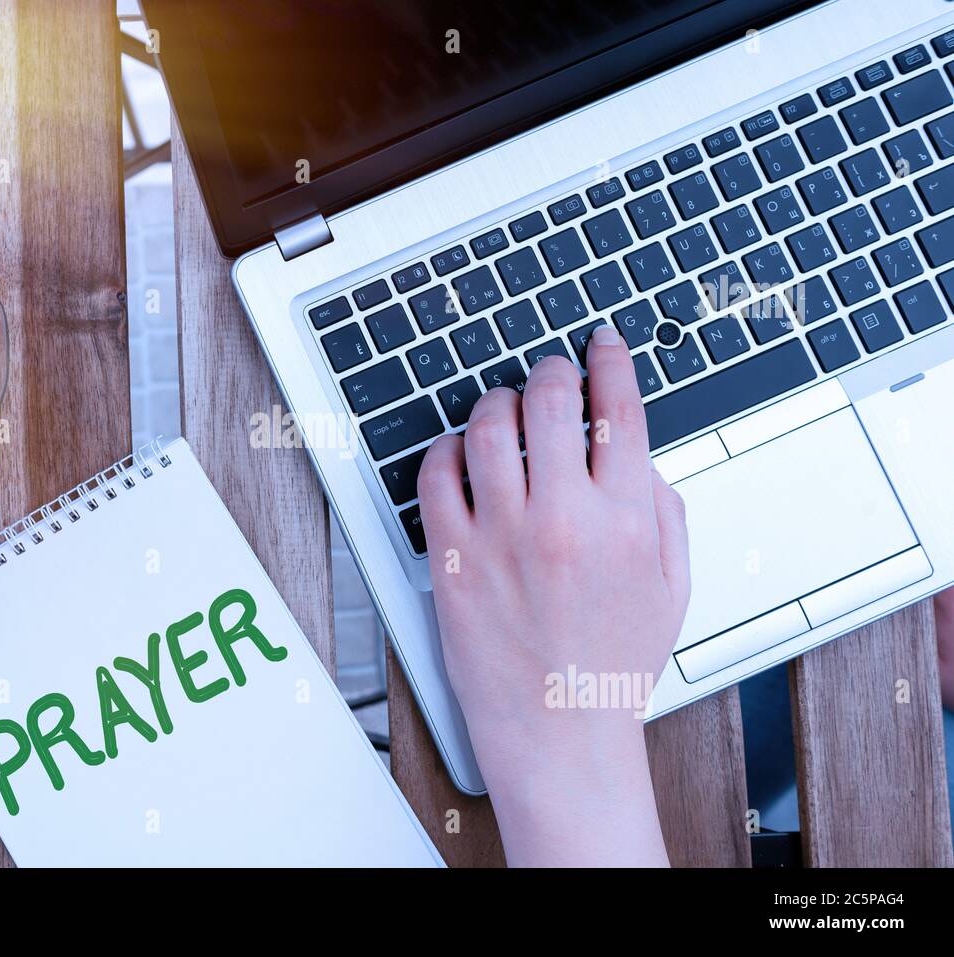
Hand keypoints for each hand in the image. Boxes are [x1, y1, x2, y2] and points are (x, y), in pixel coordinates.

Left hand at [417, 324, 688, 865]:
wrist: (560, 734)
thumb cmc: (612, 666)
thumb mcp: (671, 586)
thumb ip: (662, 510)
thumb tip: (636, 453)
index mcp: (625, 520)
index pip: (620, 410)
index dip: (610, 361)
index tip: (600, 343)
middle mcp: (563, 518)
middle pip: (551, 401)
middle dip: (552, 371)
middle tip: (550, 372)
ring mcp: (501, 536)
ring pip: (488, 427)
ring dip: (494, 403)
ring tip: (500, 408)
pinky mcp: (452, 558)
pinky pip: (436, 475)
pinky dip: (445, 450)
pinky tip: (457, 452)